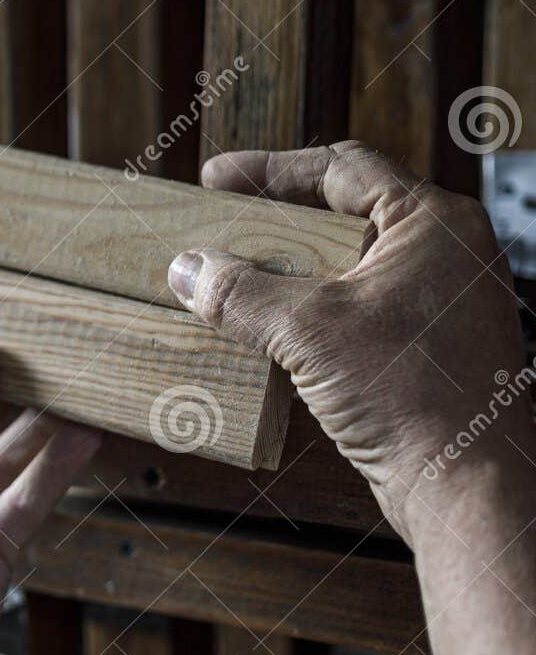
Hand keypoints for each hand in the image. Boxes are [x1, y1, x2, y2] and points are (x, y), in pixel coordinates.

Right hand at [167, 141, 535, 547]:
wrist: (466, 487)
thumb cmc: (414, 396)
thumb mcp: (308, 330)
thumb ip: (241, 291)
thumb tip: (188, 268)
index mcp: (433, 224)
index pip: (342, 168)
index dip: (271, 168)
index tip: (217, 178)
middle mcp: (446, 254)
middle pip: (344, 211)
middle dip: (275, 217)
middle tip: (220, 221)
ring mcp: (440, 302)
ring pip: (347, 263)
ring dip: (288, 267)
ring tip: (233, 275)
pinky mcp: (426, 347)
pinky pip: (355, 307)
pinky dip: (308, 308)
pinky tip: (266, 327)